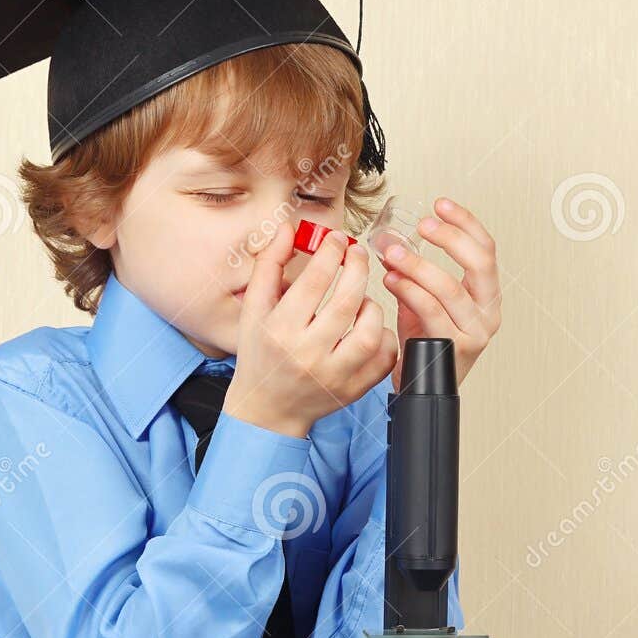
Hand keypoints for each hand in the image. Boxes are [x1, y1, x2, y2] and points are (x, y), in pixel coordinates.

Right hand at [225, 221, 398, 437]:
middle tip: (357, 254)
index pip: (314, 280)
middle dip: (357, 268)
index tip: (337, 239)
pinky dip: (383, 337)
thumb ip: (269, 265)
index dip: (331, 251)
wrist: (267, 408)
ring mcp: (334, 376)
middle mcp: (307, 354)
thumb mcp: (254, 308)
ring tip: (359, 298)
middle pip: (347, 301)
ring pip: (370, 332)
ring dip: (370, 306)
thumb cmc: (260, 354)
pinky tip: (368, 327)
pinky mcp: (353, 390)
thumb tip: (289, 229)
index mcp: (280, 330)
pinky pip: (383, 358)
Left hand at [379, 197, 501, 388]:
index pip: (486, 248)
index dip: (465, 222)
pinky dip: (409, 290)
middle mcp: (488, 312)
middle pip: (480, 262)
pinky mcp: (456, 348)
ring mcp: (475, 332)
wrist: (419, 388)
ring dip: (417, 264)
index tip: (441, 204)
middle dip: (449, 238)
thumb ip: (412, 271)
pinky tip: (392, 280)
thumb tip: (390, 237)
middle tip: (422, 225)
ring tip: (392, 252)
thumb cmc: (422, 343)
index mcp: (486, 295)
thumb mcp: (421, 300)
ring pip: (449, 287)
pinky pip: (431, 311)